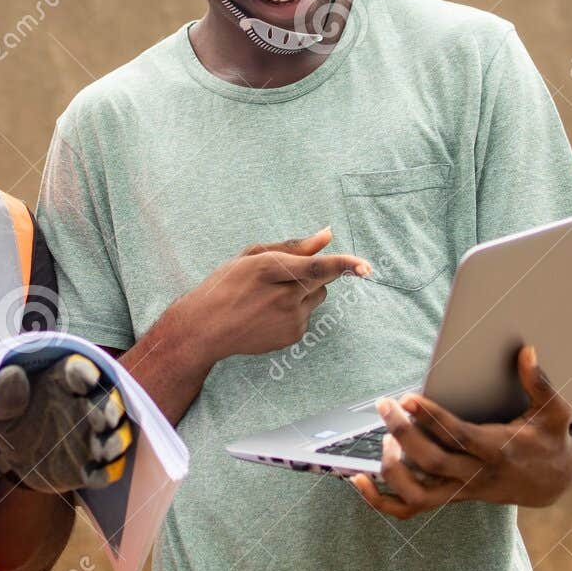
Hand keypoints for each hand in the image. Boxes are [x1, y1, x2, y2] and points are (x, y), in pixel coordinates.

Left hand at [0, 354, 133, 492]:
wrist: (17, 456)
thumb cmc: (12, 419)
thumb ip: (3, 391)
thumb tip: (14, 375)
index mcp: (63, 380)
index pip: (78, 369)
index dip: (86, 373)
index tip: (88, 382)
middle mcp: (86, 402)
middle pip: (108, 400)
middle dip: (111, 409)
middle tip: (104, 421)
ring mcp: (94, 432)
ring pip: (117, 432)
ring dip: (116, 441)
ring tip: (104, 451)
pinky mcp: (95, 461)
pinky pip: (109, 467)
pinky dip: (107, 472)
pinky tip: (92, 477)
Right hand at [176, 228, 370, 361]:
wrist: (205, 329)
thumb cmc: (227, 285)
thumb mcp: (252, 257)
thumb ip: (293, 246)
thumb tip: (327, 234)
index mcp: (268, 269)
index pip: (314, 267)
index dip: (343, 264)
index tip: (365, 266)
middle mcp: (281, 297)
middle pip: (322, 279)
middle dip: (314, 273)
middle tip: (283, 276)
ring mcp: (288, 320)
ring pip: (318, 296)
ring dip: (305, 291)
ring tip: (271, 296)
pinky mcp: (292, 336)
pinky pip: (309, 314)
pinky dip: (296, 309)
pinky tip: (269, 313)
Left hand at [352, 346, 571, 518]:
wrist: (554, 481)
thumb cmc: (551, 439)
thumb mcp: (554, 412)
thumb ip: (540, 383)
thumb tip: (527, 352)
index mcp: (499, 450)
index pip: (459, 437)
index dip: (432, 418)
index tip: (410, 397)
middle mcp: (477, 475)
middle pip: (432, 462)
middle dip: (404, 433)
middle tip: (385, 405)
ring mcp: (461, 490)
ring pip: (417, 494)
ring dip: (391, 469)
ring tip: (384, 437)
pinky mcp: (450, 497)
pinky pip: (410, 508)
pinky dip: (380, 501)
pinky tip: (358, 480)